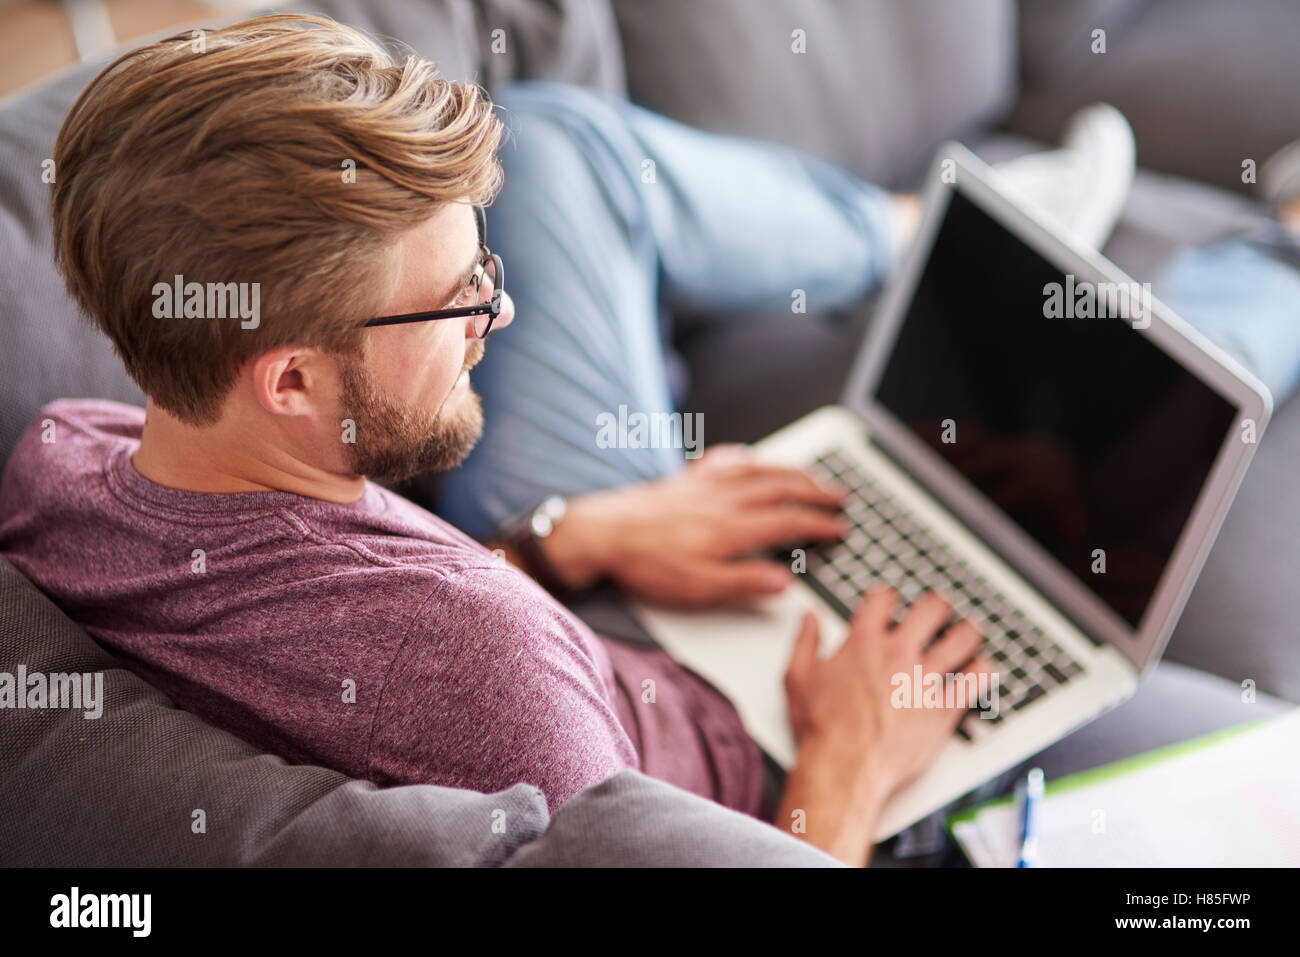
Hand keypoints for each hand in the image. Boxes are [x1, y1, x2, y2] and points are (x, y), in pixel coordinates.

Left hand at [539, 444, 846, 605]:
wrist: (602, 534)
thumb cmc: (646, 563)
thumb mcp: (698, 587)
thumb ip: (744, 583)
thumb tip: (783, 582)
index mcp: (732, 527)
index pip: (788, 522)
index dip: (819, 524)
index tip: (839, 527)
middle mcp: (724, 499)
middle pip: (781, 488)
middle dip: (815, 491)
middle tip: (838, 496)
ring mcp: (704, 485)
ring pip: (758, 469)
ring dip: (789, 471)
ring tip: (809, 475)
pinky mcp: (684, 480)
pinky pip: (721, 460)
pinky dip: (742, 456)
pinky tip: (749, 456)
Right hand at [775, 588, 993, 863]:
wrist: (843, 768)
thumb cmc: (821, 729)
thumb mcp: (798, 678)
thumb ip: (805, 642)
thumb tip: (809, 620)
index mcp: (863, 643)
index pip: (883, 599)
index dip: (888, 596)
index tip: (890, 600)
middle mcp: (898, 655)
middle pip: (931, 610)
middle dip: (937, 605)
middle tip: (940, 607)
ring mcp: (924, 681)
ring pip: (961, 640)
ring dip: (968, 631)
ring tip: (969, 630)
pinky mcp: (943, 710)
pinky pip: (975, 682)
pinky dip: (982, 671)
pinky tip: (981, 669)